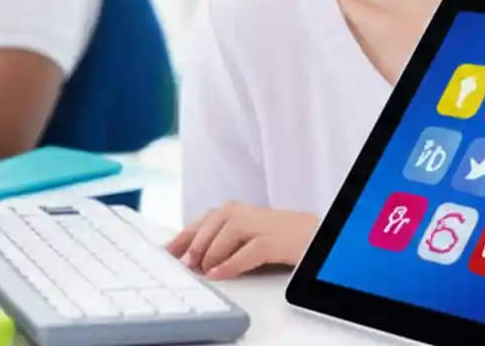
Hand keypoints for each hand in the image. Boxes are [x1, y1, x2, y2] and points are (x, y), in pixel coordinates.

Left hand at [166, 202, 318, 279]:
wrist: (317, 237)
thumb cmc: (280, 238)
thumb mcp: (248, 234)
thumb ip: (223, 239)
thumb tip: (191, 257)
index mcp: (239, 210)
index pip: (204, 220)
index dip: (184, 235)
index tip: (167, 251)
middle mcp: (248, 212)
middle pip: (214, 221)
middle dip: (196, 243)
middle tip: (185, 264)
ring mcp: (263, 225)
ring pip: (229, 231)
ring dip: (212, 252)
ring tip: (204, 270)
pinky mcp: (275, 241)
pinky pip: (249, 250)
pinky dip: (231, 263)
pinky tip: (219, 274)